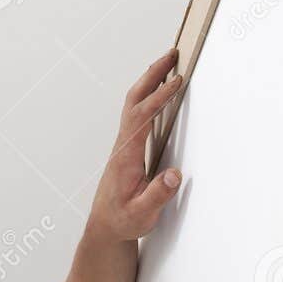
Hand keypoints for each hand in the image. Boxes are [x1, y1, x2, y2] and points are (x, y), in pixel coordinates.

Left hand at [85, 47, 185, 242]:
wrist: (106, 227)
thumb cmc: (123, 220)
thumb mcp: (142, 214)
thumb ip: (157, 195)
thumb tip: (174, 175)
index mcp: (126, 156)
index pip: (142, 117)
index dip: (159, 98)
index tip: (177, 82)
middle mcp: (123, 144)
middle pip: (134, 100)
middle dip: (153, 75)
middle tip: (172, 55)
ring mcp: (124, 144)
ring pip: (134, 103)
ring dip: (150, 81)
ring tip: (169, 64)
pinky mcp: (128, 147)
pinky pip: (137, 112)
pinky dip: (149, 95)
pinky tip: (159, 91)